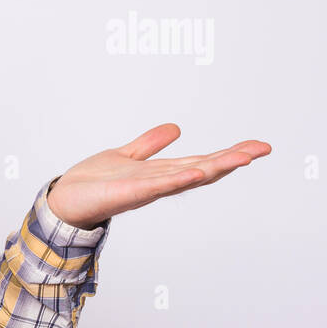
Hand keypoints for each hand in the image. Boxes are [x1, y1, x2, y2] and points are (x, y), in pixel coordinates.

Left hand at [45, 123, 270, 229]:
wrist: (64, 199)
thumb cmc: (93, 183)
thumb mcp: (126, 155)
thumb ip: (149, 144)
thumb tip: (176, 128)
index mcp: (161, 173)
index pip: (201, 161)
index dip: (228, 154)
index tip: (257, 146)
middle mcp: (159, 182)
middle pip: (202, 169)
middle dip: (232, 159)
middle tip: (262, 149)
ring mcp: (146, 189)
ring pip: (186, 177)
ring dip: (214, 168)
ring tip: (241, 158)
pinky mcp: (129, 193)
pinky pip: (157, 187)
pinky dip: (177, 180)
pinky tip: (196, 172)